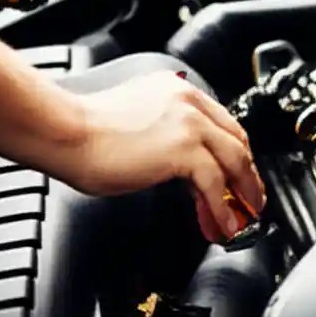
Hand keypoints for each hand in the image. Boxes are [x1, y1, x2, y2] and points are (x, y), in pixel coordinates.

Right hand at [57, 71, 265, 242]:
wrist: (63, 133)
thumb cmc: (84, 131)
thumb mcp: (138, 125)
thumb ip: (166, 137)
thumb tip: (183, 169)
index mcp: (178, 91)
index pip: (222, 124)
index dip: (235, 153)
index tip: (240, 174)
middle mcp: (189, 102)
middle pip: (236, 141)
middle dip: (248, 175)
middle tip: (252, 199)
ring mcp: (189, 124)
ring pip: (235, 161)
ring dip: (244, 194)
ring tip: (244, 218)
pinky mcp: (183, 149)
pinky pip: (215, 184)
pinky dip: (222, 209)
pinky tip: (222, 225)